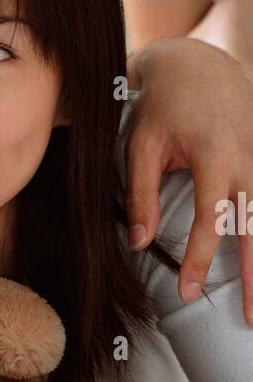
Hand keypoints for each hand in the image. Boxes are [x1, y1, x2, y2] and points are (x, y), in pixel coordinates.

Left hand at [125, 37, 252, 324]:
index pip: (211, 219)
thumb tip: (140, 245)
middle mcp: (250, 158)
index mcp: (216, 154)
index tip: (189, 293)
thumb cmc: (163, 106)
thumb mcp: (141, 145)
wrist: (198, 64)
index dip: (200, 259)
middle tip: (251, 318)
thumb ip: (142, 194)